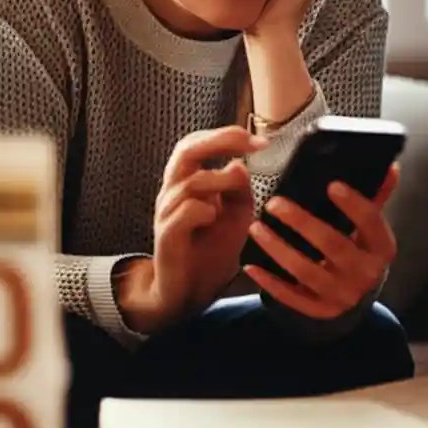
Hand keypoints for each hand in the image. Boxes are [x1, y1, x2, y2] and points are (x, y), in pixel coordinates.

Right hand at [117, 126, 266, 333]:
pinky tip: (213, 219)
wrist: (189, 291)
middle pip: (185, 150)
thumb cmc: (210, 251)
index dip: (225, 136)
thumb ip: (240, 191)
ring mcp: (167, 213)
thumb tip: (239, 164)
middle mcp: (173, 192)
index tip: (260, 141)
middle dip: (219, 141)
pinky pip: (185, 211)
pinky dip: (204, 210)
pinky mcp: (167, 236)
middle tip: (248, 144)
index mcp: (187, 182)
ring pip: (190, 181)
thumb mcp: (236, 217)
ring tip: (236, 191)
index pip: (197, 144)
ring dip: (219, 181)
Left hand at [243, 163, 398, 319]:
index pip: (371, 222)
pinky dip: (270, 282)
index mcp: (382, 248)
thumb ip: (375, 197)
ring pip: (306, 271)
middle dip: (302, 223)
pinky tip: (251, 264)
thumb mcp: (370, 228)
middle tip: (274, 203)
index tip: (331, 185)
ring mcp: (342, 296)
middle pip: (333, 245)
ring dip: (278, 249)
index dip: (353, 204)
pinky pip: (292, 298)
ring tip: (256, 227)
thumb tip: (388, 165)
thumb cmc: (360, 250)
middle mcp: (365, 274)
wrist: (357, 294)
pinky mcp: (320, 310)